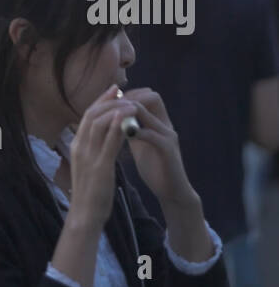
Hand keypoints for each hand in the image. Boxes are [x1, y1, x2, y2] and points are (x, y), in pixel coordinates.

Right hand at [68, 85, 138, 227]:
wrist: (86, 214)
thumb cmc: (90, 191)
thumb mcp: (89, 165)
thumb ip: (95, 148)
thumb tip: (106, 133)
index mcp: (76, 146)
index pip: (86, 116)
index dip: (99, 101)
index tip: (112, 91)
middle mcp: (80, 147)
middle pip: (91, 115)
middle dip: (106, 100)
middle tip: (120, 89)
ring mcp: (89, 156)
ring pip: (100, 124)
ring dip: (116, 110)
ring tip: (130, 103)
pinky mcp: (101, 167)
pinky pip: (109, 142)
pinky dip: (117, 127)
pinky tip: (128, 118)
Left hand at [118, 88, 197, 207]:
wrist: (173, 192)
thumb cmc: (155, 168)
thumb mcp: (140, 144)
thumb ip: (131, 129)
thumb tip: (114, 116)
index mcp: (160, 123)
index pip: (148, 95)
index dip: (130, 95)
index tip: (113, 102)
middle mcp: (166, 125)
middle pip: (152, 96)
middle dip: (130, 98)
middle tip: (113, 106)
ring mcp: (168, 136)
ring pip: (150, 110)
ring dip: (130, 110)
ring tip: (115, 117)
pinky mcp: (168, 150)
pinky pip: (151, 134)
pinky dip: (136, 131)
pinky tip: (123, 135)